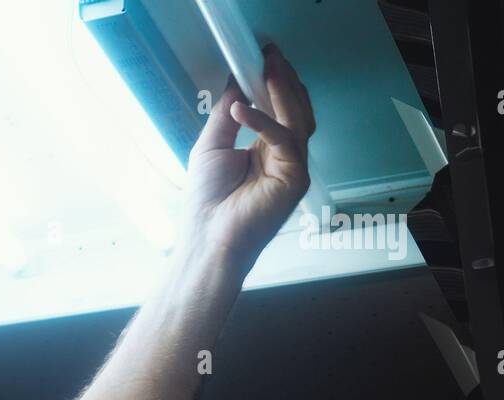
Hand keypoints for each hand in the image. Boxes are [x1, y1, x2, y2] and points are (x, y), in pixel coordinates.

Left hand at [178, 43, 316, 276]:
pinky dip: (263, 120)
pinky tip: (241, 108)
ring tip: (266, 66)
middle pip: (296, 109)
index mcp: (267, 150)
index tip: (261, 57)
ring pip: (297, 118)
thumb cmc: (206, 203)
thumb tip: (234, 81)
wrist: (207, 240)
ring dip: (281, 89)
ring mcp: (293, 167)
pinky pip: (284, 138)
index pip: (280, 109)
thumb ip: (226, 114)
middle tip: (269, 55)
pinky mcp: (295, 177)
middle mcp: (285, 157)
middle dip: (283, 79)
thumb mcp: (211, 146)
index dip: (273, 82)